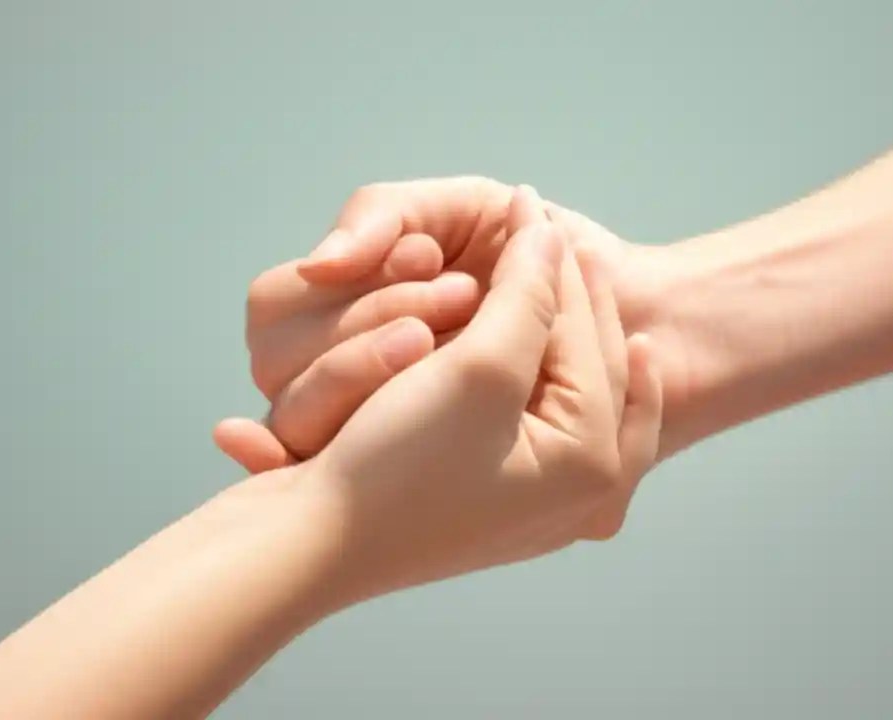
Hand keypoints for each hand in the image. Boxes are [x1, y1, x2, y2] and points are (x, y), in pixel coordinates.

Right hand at [267, 190, 662, 608]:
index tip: (540, 205)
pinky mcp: (490, 505)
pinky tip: (520, 338)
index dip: (560, 265)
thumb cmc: (396, 468)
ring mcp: (536, 506)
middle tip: (560, 228)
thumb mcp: (478, 369)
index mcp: (591, 463)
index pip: (589, 338)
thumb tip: (547, 234)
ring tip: (558, 269)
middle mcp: (577, 494)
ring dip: (557, 331)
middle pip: (588, 366)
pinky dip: (519, 375)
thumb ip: (527, 294)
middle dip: (573, 298)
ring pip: (564, 391)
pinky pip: (528, 424)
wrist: (301, 555)